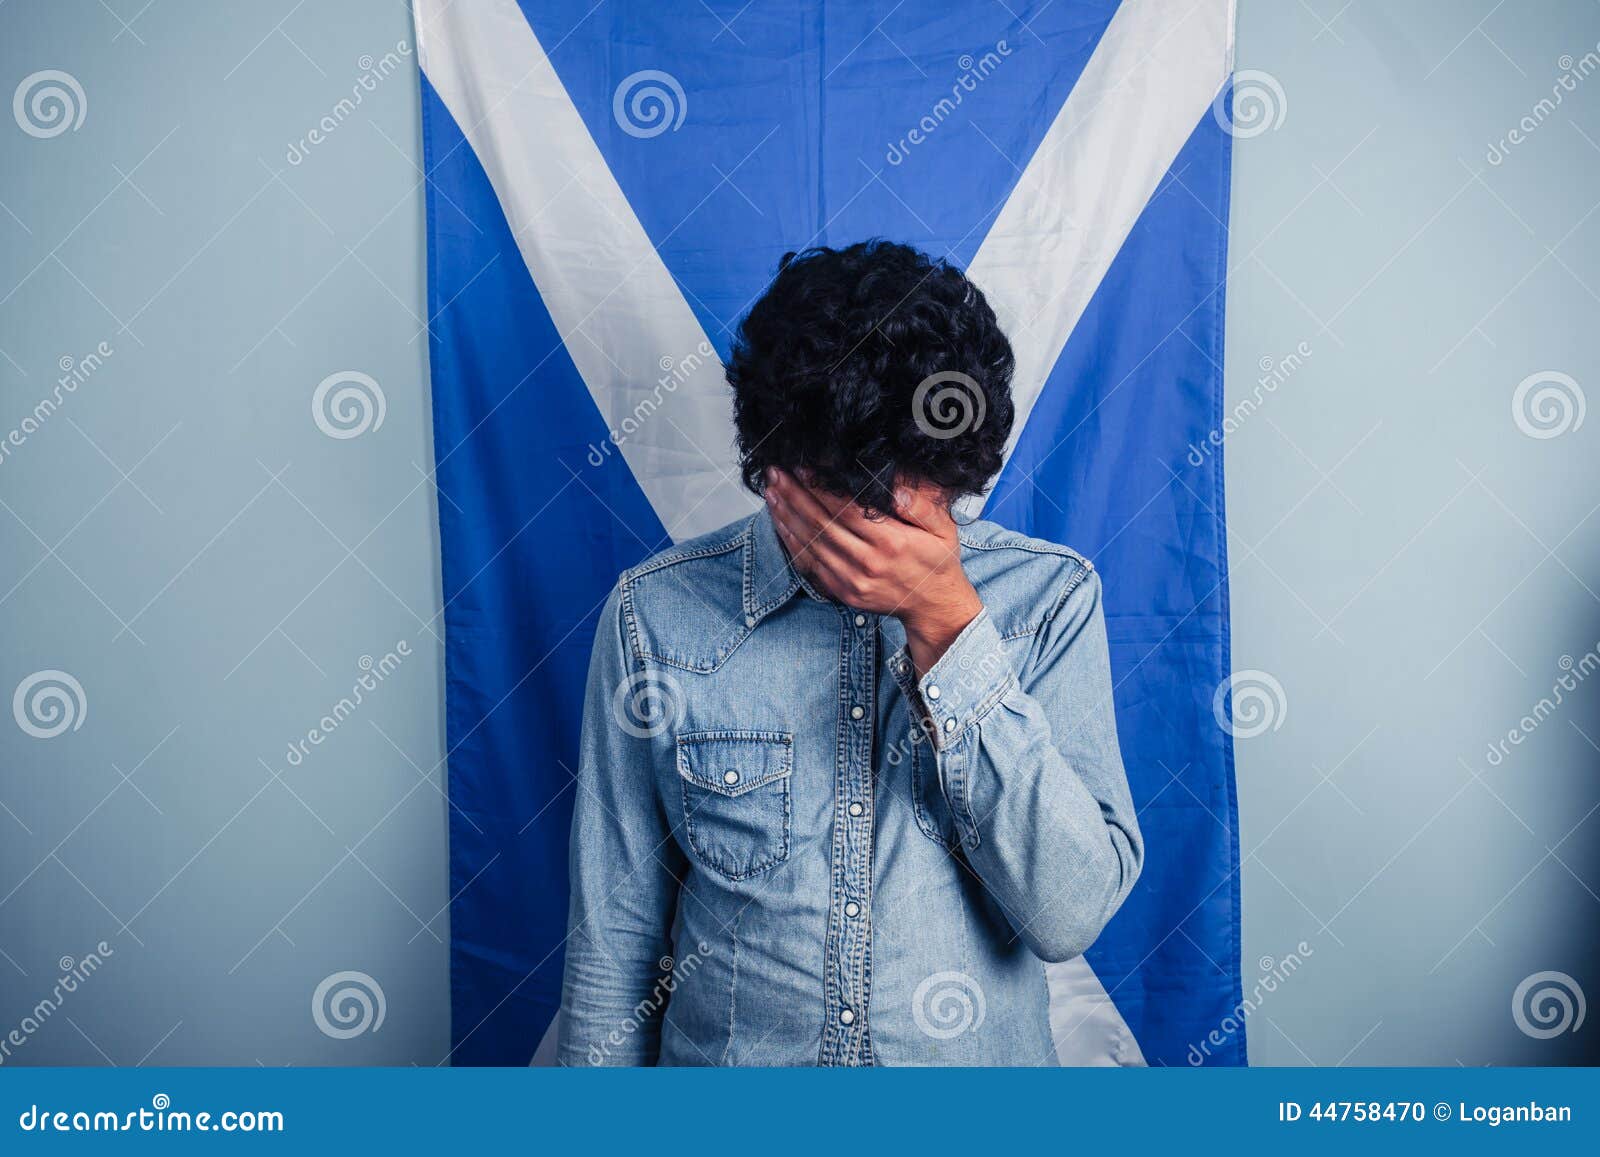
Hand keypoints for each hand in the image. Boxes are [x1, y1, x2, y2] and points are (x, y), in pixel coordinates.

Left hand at [764, 468, 982, 673]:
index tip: (801, 468)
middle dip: (794, 496)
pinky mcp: (842, 591)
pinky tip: (781, 523)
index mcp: (890, 542)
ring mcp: (851, 580)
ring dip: (787, 516)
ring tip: (771, 493)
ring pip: (810, 543)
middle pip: (821, 524)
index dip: (820, 487)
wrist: (933, 606)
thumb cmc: (937, 561)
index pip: (846, 509)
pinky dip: (792, 542)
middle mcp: (867, 562)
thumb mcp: (943, 529)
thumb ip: (921, 507)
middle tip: (775, 473)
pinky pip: (810, 564)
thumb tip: (896, 489)